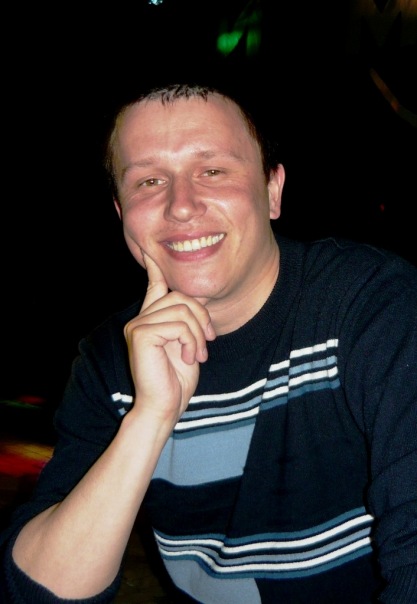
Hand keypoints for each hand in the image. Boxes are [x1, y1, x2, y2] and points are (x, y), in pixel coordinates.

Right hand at [124, 252, 215, 426]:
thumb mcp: (186, 345)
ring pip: (183, 310)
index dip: (155, 269)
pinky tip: (188, 357)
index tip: (152, 252)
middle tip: (207, 343)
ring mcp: (137, 326)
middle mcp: (139, 320)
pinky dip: (191, 340)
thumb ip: (184, 323)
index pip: (154, 287)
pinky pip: (179, 324)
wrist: (164, 407)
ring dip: (198, 334)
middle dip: (202, 317)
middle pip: (180, 296)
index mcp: (150, 321)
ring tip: (197, 354)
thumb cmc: (176, 381)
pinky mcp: (141, 334)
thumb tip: (191, 302)